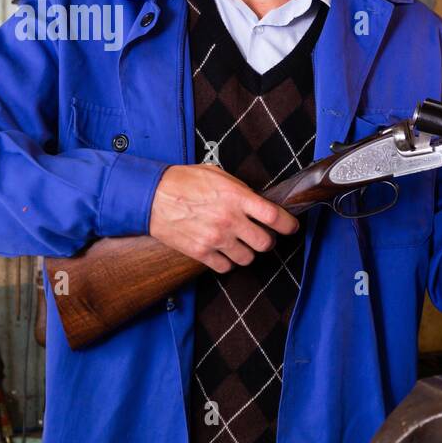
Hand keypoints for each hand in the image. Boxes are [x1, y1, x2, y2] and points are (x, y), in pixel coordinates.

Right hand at [149, 164, 298, 272]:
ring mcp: (215, 238)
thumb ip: (240, 189)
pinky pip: (226, 267)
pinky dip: (227, 262)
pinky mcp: (201, 252)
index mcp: (236, 197)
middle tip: (260, 235)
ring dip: (247, 252)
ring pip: (248, 258)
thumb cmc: (183, 182)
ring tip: (238, 242)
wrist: (150, 196)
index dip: (288, 224)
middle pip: (265, 243)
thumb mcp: (217, 175)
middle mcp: (229, 220)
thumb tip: (258, 202)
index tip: (290, 227)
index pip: (274, 217)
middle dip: (266, 240)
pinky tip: (222, 251)